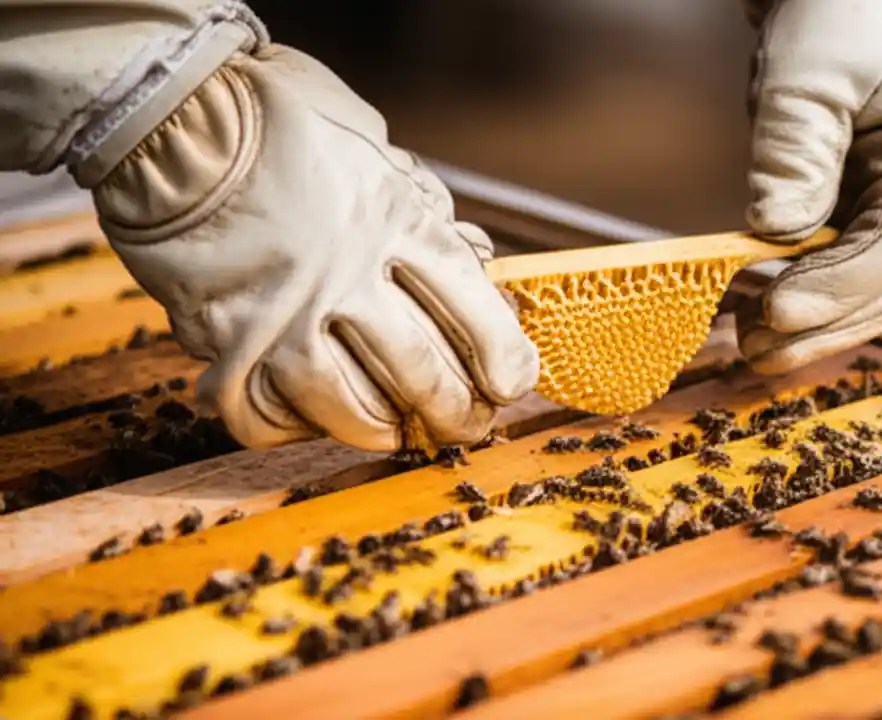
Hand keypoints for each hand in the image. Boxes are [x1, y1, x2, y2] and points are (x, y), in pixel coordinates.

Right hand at [90, 45, 537, 449]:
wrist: (171, 122)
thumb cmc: (279, 125)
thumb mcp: (373, 145)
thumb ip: (420, 203)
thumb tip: (472, 252)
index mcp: (392, 220)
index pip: (472, 307)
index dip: (502, 357)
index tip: (512, 382)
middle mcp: (344, 275)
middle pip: (420, 371)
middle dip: (456, 410)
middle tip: (467, 422)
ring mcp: (282, 314)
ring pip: (349, 406)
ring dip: (380, 429)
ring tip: (396, 433)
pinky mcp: (224, 342)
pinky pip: (265, 413)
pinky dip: (294, 428)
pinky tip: (313, 422)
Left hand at [739, 0, 881, 372]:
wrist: (849, 8)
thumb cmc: (837, 23)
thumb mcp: (807, 76)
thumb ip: (794, 151)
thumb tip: (775, 232)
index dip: (840, 285)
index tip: (776, 310)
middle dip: (823, 326)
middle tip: (754, 349)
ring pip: (874, 299)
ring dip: (816, 333)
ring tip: (751, 350)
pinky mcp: (875, 229)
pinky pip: (850, 283)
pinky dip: (812, 310)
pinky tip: (762, 323)